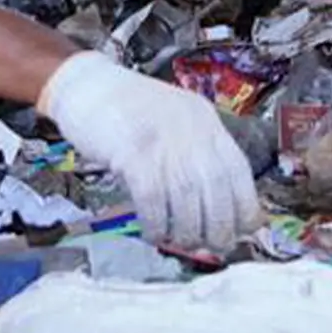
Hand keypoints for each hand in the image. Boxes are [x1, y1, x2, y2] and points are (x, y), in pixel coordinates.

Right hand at [37, 52, 262, 251]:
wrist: (86, 85)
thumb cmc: (128, 111)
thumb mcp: (174, 123)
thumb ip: (194, 155)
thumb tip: (215, 209)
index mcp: (205, 120)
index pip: (238, 169)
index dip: (245, 204)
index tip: (243, 230)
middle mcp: (190, 127)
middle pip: (216, 187)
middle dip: (219, 226)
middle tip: (214, 247)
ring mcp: (162, 138)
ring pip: (187, 197)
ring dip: (188, 230)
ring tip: (182, 243)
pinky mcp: (132, 151)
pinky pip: (152, 198)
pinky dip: (157, 223)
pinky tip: (154, 234)